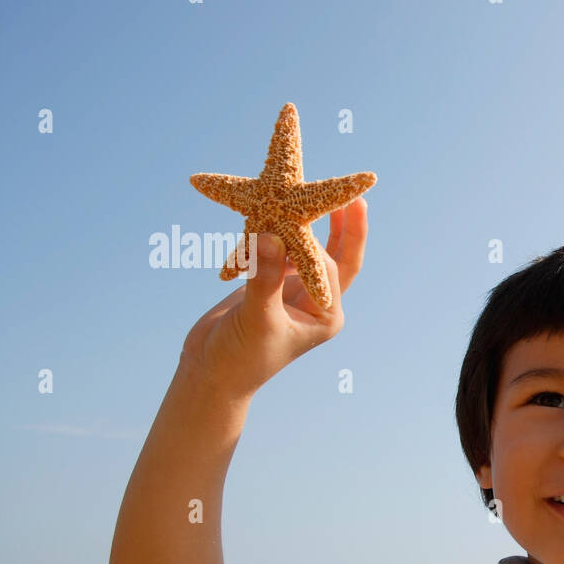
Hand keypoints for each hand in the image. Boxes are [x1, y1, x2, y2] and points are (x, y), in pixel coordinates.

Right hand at [179, 197, 369, 397]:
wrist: (210, 373)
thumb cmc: (240, 357)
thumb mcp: (256, 318)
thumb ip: (265, 279)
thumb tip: (273, 236)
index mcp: (327, 314)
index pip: (330, 269)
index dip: (315, 241)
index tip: (303, 211)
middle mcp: (317, 302)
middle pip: (337, 257)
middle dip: (344, 227)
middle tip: (352, 194)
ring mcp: (294, 291)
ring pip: (308, 250)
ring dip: (310, 224)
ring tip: (315, 191)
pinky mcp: (271, 284)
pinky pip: (280, 251)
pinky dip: (277, 233)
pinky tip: (275, 211)